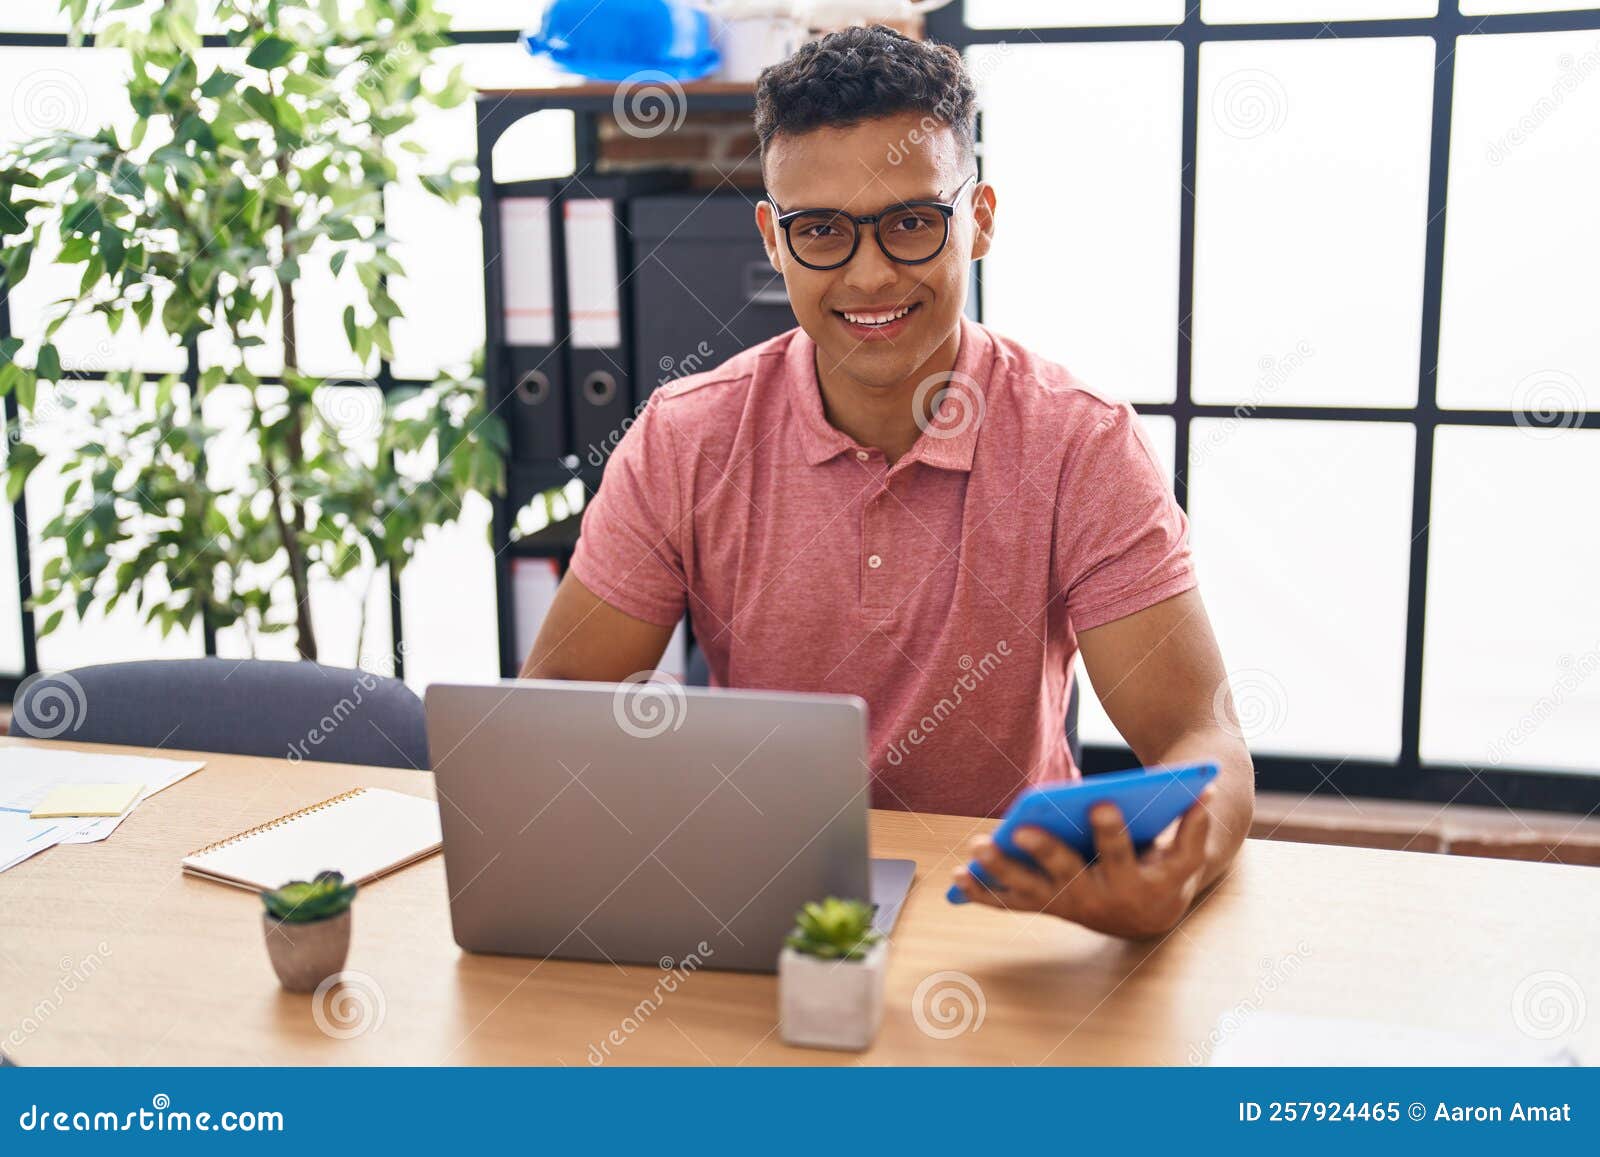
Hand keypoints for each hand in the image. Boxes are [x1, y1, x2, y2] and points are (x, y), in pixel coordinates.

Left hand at [949, 789, 1214, 939]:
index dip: (1112, 831)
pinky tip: (959, 879)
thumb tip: (1204, 791)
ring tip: (979, 848)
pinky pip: (1011, 903)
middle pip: (1065, 875)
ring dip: (1001, 872)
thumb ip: (1194, 826)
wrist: (1149, 919)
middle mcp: (1096, 901)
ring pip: (1030, 891)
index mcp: (1131, 882)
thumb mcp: (1184, 855)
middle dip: (1043, 852)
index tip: (1101, 804)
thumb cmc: (1163, 873)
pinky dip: (984, 893)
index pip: (1121, 854)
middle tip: (1020, 830)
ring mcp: (1067, 906)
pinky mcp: (1046, 907)